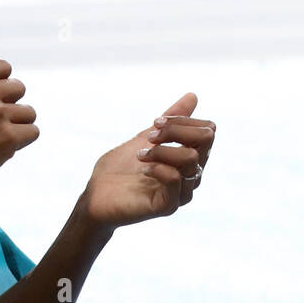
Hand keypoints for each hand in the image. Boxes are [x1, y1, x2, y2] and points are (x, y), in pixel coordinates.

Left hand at [83, 92, 215, 227]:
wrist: (95, 196)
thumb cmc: (119, 169)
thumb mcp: (146, 137)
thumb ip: (171, 120)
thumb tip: (193, 96)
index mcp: (189, 159)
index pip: (207, 130)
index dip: (182, 120)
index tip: (155, 122)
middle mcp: (191, 175)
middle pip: (205, 140)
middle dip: (175, 130)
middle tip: (150, 136)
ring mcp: (181, 192)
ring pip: (191, 159)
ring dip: (161, 150)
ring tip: (140, 154)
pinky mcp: (167, 206)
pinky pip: (175, 179)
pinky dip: (157, 167)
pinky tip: (142, 168)